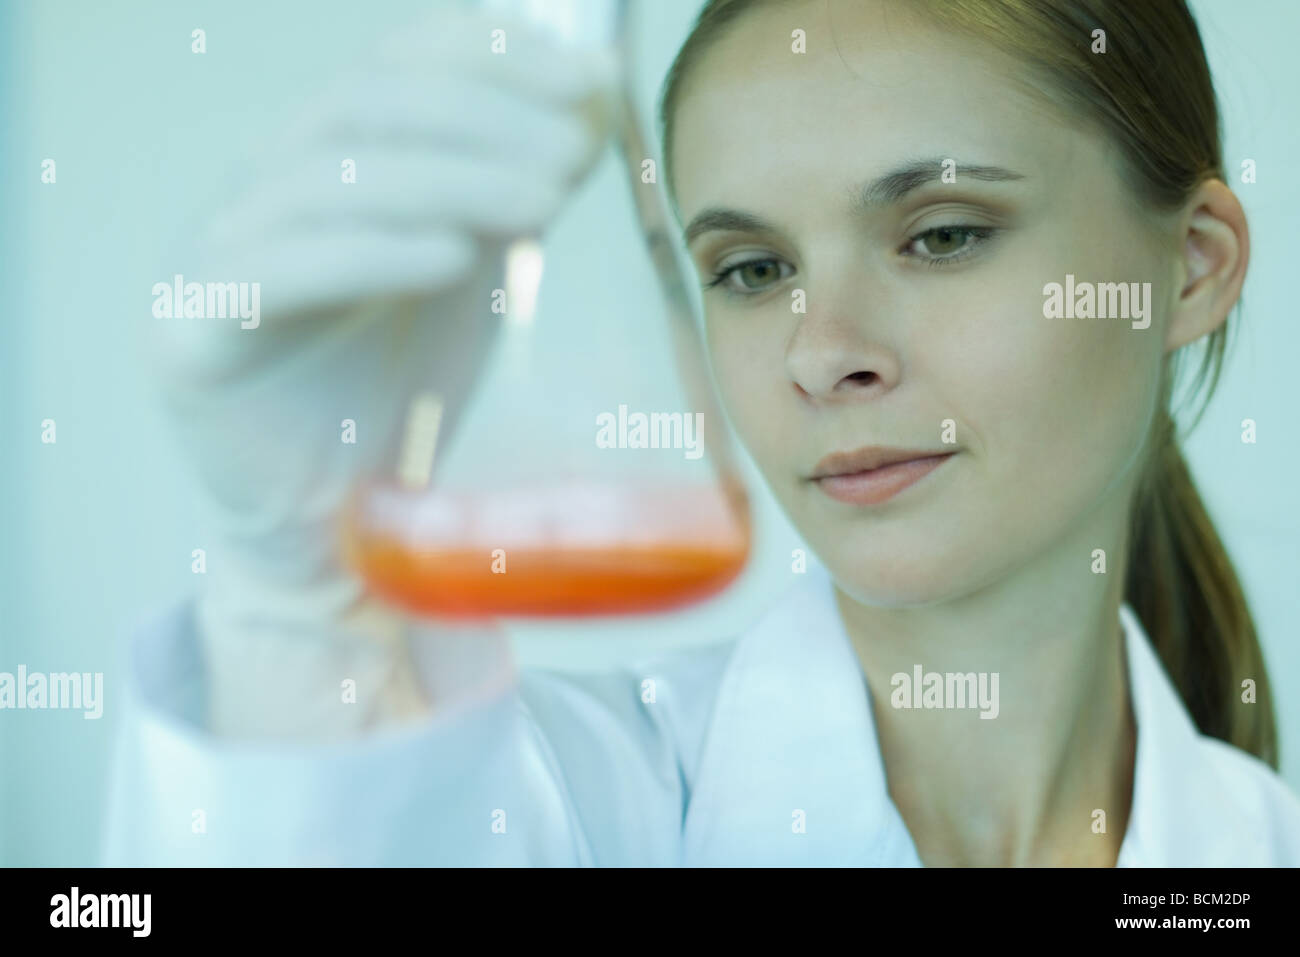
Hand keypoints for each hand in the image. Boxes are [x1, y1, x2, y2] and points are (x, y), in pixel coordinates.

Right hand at [144, 5, 617, 737]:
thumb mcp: (469, 275)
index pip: (393, 66)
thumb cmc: (394, 389)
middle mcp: (257, 190)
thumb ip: (509, 196)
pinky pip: (277, 274)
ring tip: (543, 203)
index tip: (592, 75)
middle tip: (571, 156)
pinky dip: (376, 256)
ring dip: (449, 181)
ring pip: (325, 182)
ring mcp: (213, 255)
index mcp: (319, 165)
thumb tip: (588, 113)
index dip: (490, 53)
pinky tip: (457, 258)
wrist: (326, 521)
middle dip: (481, 119)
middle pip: (360, 109)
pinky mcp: (190, 333)